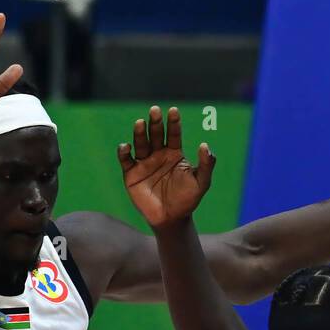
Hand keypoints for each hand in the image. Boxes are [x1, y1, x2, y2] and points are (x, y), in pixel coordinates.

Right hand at [117, 106, 215, 229]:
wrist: (171, 219)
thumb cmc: (187, 200)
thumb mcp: (201, 183)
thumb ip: (206, 165)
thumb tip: (205, 145)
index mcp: (173, 153)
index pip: (173, 133)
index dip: (173, 122)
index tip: (173, 111)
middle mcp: (158, 154)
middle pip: (155, 134)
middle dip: (155, 122)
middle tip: (154, 110)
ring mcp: (144, 163)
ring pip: (140, 143)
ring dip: (140, 133)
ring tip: (140, 123)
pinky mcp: (131, 174)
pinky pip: (125, 160)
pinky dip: (123, 152)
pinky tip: (126, 147)